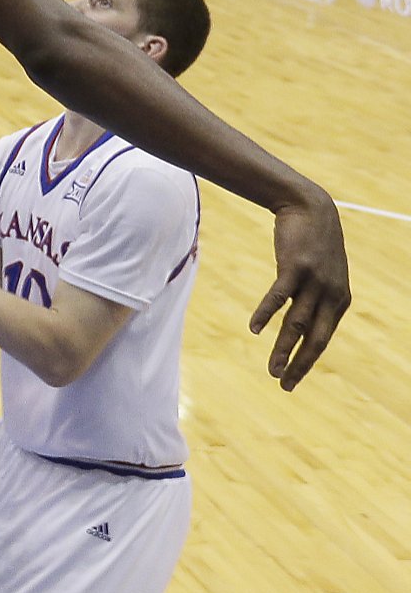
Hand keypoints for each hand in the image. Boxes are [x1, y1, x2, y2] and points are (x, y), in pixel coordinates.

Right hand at [251, 188, 350, 389]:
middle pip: (314, 338)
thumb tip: (300, 323)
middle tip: (283, 384)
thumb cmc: (312, 244)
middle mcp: (331, 295)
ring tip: (271, 368)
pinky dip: (266, 313)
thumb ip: (314, 298)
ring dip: (283, 348)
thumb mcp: (321, 274)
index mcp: (339, 301)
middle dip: (299, 364)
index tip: (290, 379)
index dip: (306, 362)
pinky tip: (254, 328)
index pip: (322, 340)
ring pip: (297, 323)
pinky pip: (279, 297)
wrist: (311, 208)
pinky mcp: (296, 267)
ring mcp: (315, 281)